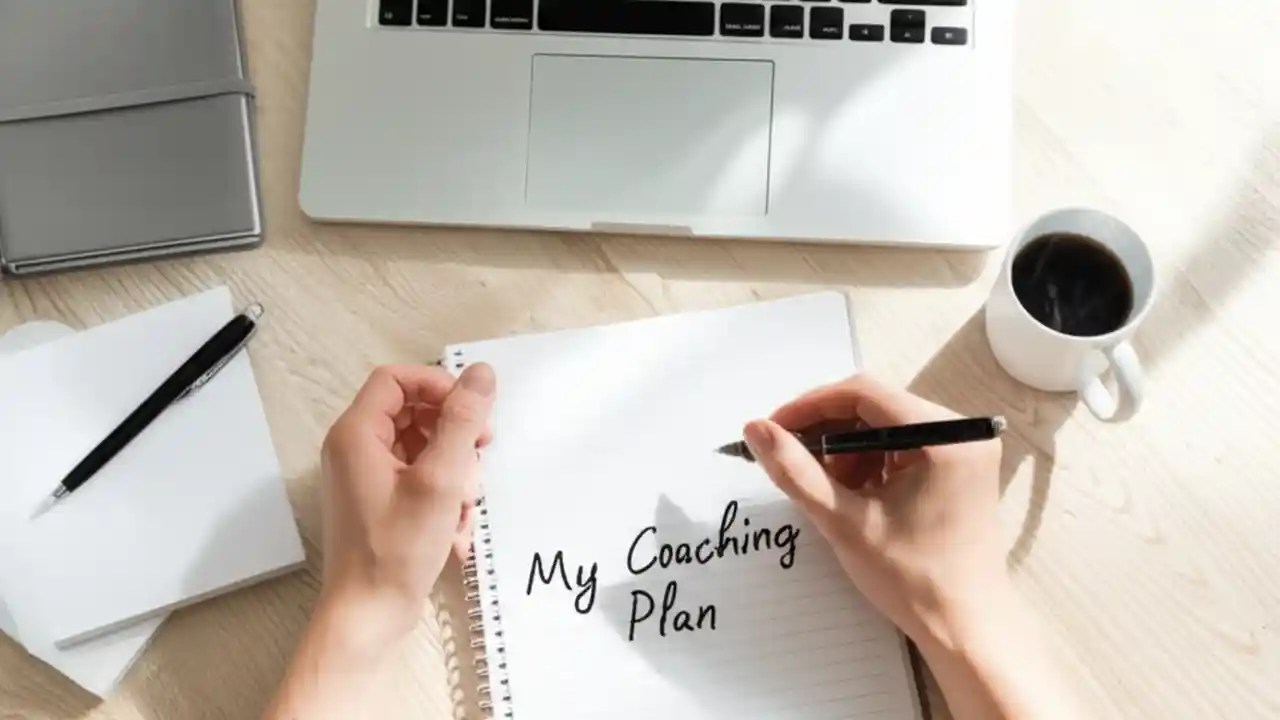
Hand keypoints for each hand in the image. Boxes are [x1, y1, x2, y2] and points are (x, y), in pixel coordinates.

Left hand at [317, 363, 494, 655]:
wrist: (369, 616)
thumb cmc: (396, 551)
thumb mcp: (440, 479)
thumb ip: (462, 421)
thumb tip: (481, 373)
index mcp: (357, 435)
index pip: (397, 380)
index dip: (438, 386)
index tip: (472, 410)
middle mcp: (356, 451)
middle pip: (415, 414)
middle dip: (454, 436)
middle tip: (481, 454)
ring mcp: (368, 479)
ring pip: (425, 450)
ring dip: (455, 472)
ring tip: (465, 506)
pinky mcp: (383, 505)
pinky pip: (421, 481)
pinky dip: (444, 498)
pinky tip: (454, 530)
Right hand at [742, 374, 1004, 649]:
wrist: (965, 626)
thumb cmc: (912, 579)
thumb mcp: (843, 522)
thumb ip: (795, 471)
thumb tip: (756, 429)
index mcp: (944, 437)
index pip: (864, 393)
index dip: (811, 406)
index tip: (773, 429)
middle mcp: (961, 432)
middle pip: (875, 406)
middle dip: (827, 432)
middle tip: (792, 461)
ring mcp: (963, 448)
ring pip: (884, 425)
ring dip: (846, 450)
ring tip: (827, 490)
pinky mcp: (958, 466)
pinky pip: (902, 445)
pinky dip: (868, 462)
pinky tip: (852, 495)